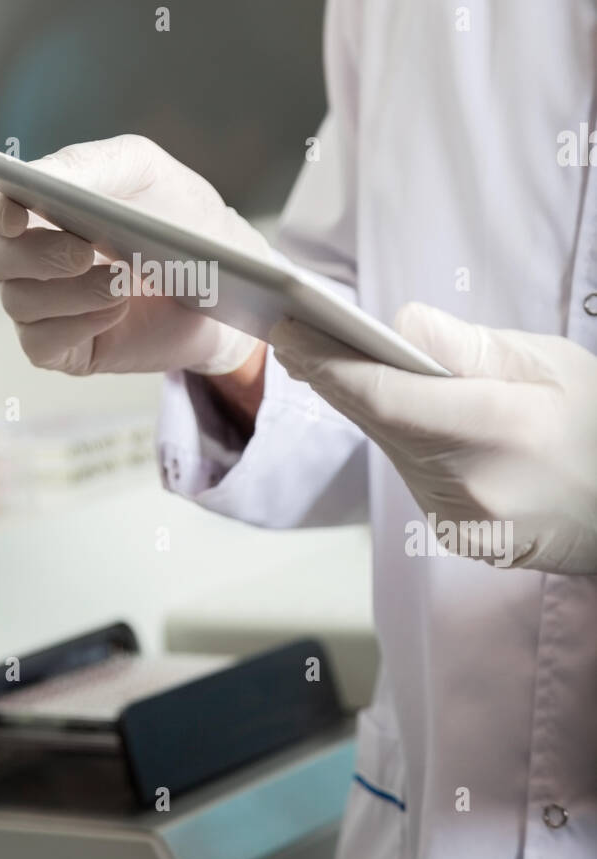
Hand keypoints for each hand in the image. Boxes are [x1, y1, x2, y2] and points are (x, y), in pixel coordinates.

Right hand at [0, 134, 267, 375]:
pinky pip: (41, 343)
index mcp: (39, 203)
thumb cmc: (175, 216)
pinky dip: (78, 325)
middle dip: (38, 254)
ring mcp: (41, 305)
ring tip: (122, 282)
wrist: (223, 279)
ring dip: (72, 292)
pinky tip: (116, 311)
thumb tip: (45, 179)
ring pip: (18, 302)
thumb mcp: (144, 171)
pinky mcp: (62, 348)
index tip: (15, 214)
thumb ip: (92, 166)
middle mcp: (28, 255)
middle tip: (85, 251)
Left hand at [270, 304, 596, 574]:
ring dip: (360, 405)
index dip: (331, 365)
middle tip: (292, 336)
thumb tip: (399, 326)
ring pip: (391, 447)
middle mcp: (472, 483)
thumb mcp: (550, 362)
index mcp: (500, 429)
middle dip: (331, 376)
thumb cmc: (596, 423)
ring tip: (326, 359)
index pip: (388, 398)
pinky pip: (411, 471)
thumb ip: (469, 346)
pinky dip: (395, 436)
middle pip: (378, 422)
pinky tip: (382, 404)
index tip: (291, 334)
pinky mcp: (454, 532)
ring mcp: (461, 516)